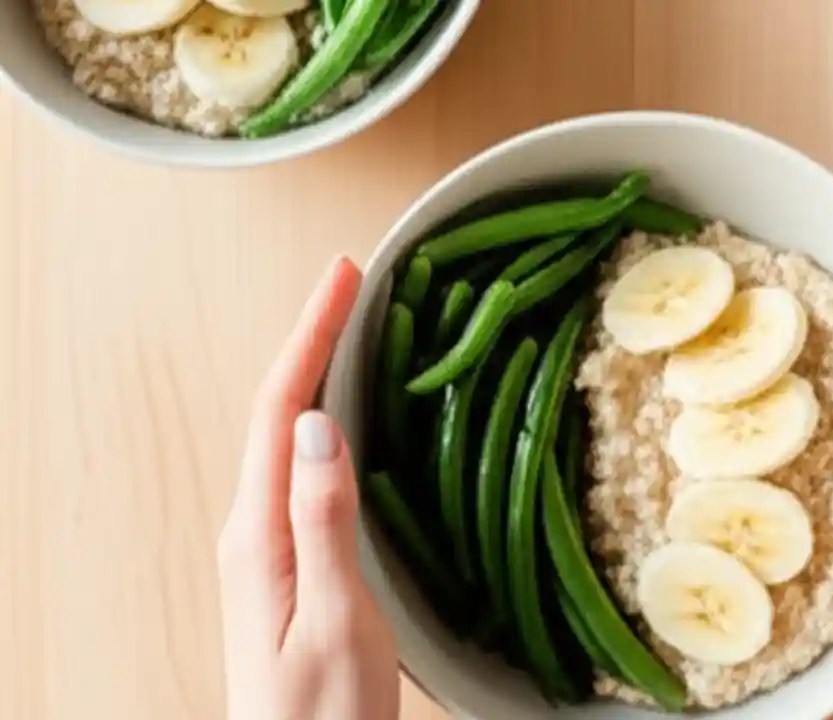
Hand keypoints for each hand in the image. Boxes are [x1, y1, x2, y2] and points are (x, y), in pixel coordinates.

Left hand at [217, 258, 398, 719]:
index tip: (343, 278)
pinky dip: (330, 422)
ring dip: (320, 375)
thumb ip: (324, 522)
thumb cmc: (322, 712)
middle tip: (354, 286)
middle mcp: (256, 529)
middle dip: (314, 340)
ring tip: (357, 331)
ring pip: (291, 437)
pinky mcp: (291, 562)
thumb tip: (322, 427)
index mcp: (261, 534)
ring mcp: (269, 546)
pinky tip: (355, 416)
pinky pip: (304, 469)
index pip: (281, 411)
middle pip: (280, 412)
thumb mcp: (334, 617)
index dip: (311, 336)